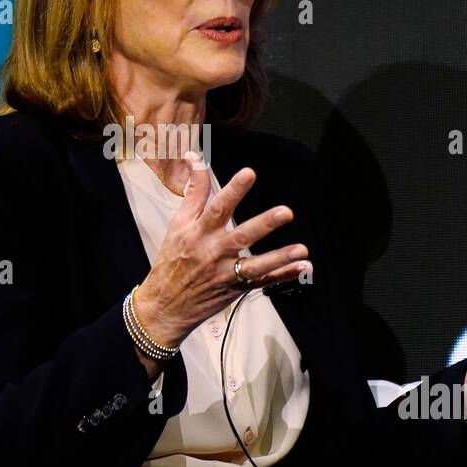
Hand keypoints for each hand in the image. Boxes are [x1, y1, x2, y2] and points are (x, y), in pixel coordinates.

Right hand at [133, 150, 310, 347]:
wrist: (165, 307)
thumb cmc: (171, 262)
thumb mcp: (177, 226)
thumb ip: (193, 193)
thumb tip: (194, 159)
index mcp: (197, 234)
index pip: (216, 208)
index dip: (233, 190)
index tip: (249, 173)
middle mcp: (212, 253)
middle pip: (241, 236)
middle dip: (264, 224)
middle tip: (286, 212)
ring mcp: (226, 274)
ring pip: (256, 265)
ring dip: (280, 257)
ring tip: (301, 249)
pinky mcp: (236, 289)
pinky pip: (263, 282)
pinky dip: (284, 276)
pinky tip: (302, 267)